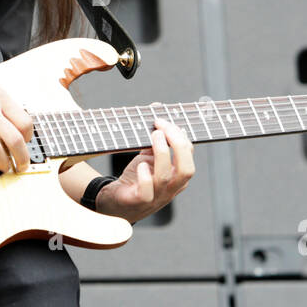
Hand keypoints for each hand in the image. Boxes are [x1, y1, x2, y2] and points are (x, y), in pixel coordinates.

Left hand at [97, 107, 194, 222]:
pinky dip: (145, 177)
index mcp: (177, 175)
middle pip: (186, 169)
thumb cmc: (137, 177)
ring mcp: (156, 196)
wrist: (117, 201)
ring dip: (161, 152)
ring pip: (165, 177)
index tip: (163, 120)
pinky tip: (141, 164)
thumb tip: (157, 106)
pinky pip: (146, 192)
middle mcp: (171, 187)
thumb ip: (156, 136)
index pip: (188, 154)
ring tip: (153, 135)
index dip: (179, 135)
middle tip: (161, 126)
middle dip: (178, 144)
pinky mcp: (138, 201)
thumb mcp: (149, 155)